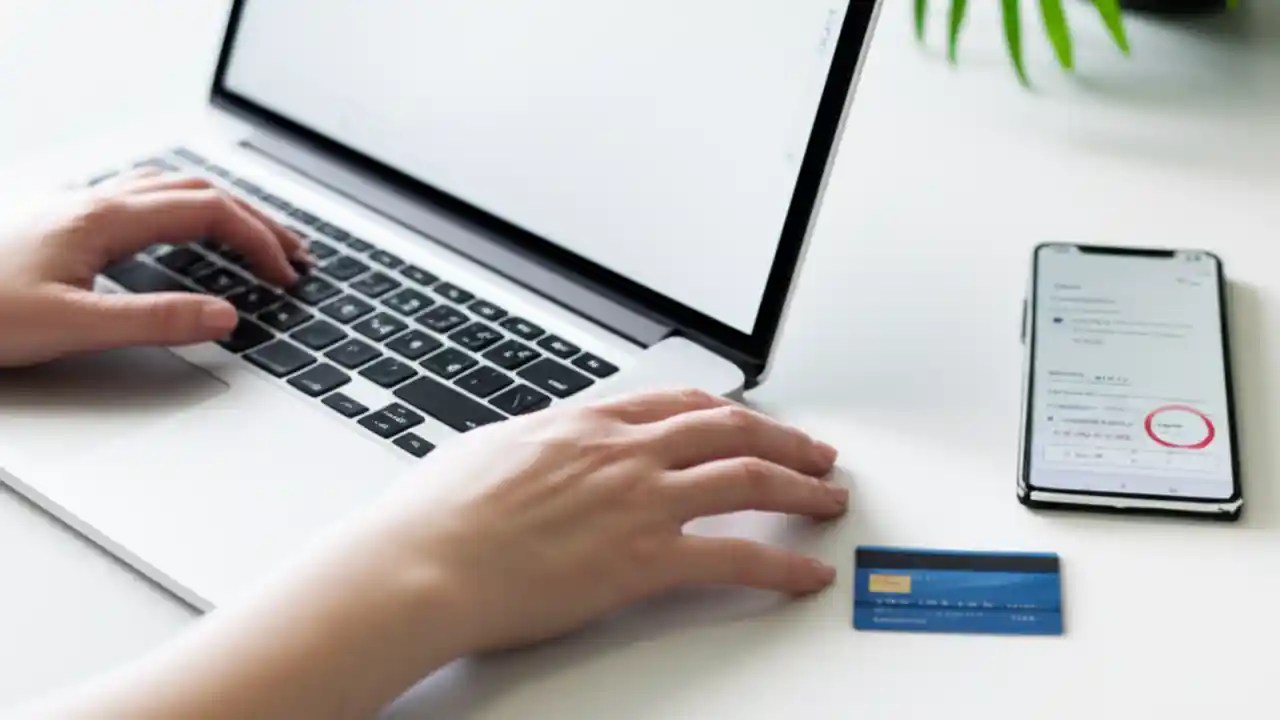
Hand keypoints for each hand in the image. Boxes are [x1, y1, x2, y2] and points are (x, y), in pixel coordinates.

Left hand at [0, 170, 307, 366]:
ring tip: (257, 238)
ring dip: (225, 209)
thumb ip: (155, 320)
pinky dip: (188, 211)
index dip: (258, 239)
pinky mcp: (66, 225)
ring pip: (172, 188)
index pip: (208, 211)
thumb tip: (226, 315)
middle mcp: (95, 203)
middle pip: (200, 191)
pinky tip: (185, 235)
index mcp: (104, 219)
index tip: (286, 274)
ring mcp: (79, 209)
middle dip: (257, 220)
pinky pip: (145, 199)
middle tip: (295, 253)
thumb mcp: (72, 325)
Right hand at [365, 389, 844, 654]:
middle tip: (816, 452)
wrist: (424, 564)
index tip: (751, 420)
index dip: (729, 411)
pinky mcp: (646, 559)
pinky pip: (737, 555)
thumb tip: (543, 448)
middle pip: (731, 429)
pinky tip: (806, 574)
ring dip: (802, 488)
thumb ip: (537, 443)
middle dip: (785, 439)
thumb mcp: (490, 450)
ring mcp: (642, 501)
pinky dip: (783, 565)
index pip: (680, 403)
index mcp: (588, 424)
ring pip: (749, 479)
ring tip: (830, 499)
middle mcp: (625, 452)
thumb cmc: (439, 515)